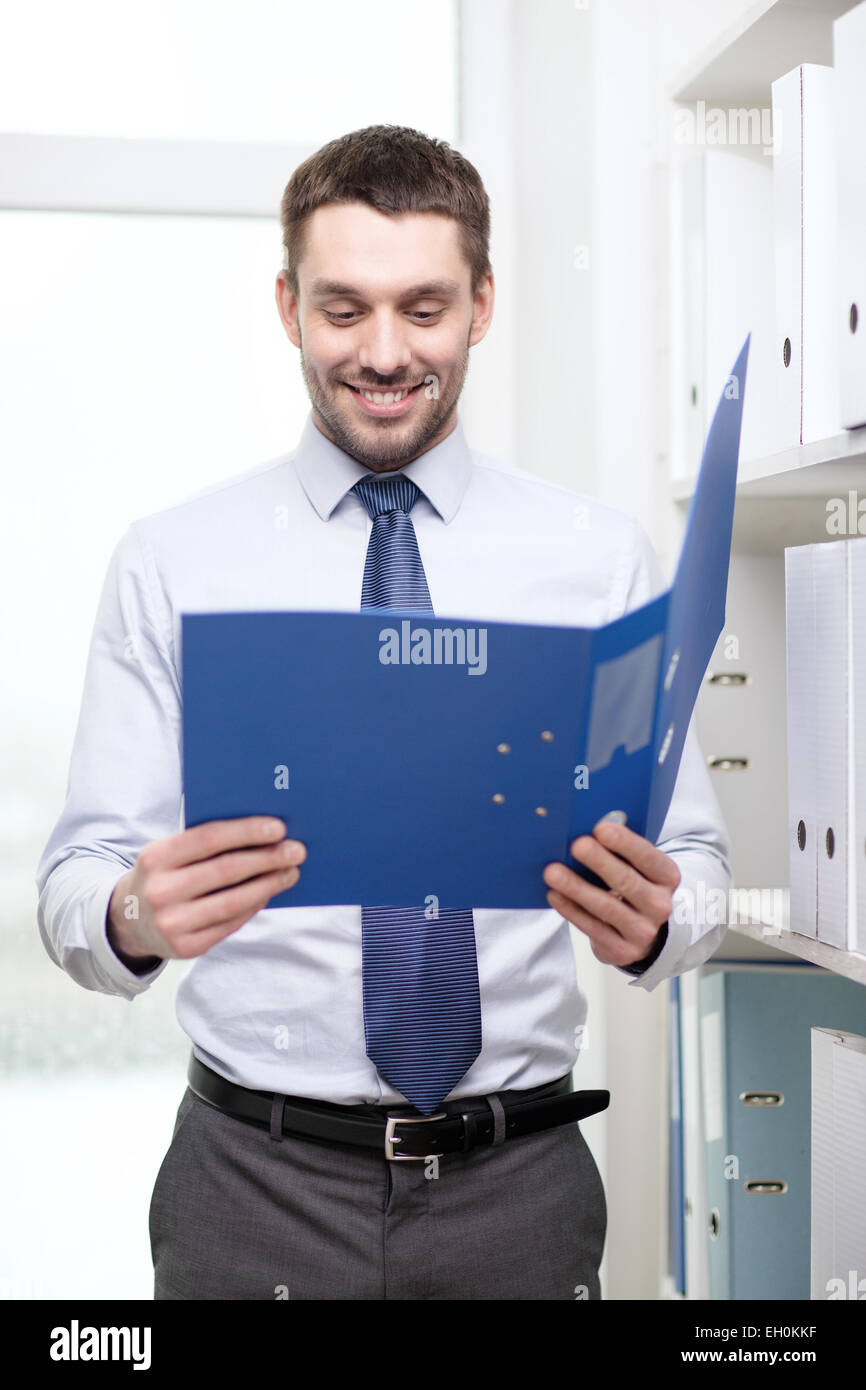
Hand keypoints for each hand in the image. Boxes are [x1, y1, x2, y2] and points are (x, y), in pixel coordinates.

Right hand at [107, 817, 305, 962]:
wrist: (128, 919)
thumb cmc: (164, 874)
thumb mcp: (169, 852)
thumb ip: (206, 842)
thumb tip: (264, 833)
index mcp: (156, 857)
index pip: (208, 838)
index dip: (246, 832)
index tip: (279, 827)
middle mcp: (160, 891)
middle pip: (226, 871)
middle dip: (268, 858)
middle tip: (296, 850)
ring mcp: (172, 923)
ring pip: (233, 901)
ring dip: (269, 885)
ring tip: (291, 872)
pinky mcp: (186, 948)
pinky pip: (231, 923)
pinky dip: (254, 906)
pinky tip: (269, 893)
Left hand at [542, 819, 679, 968]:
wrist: (645, 934)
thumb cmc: (635, 888)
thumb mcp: (640, 869)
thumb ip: (622, 852)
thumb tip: (590, 830)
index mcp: (667, 878)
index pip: (649, 858)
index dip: (626, 843)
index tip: (601, 829)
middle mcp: (660, 906)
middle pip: (627, 882)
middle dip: (600, 862)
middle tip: (577, 845)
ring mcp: (643, 931)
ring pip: (605, 907)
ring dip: (576, 887)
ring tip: (553, 872)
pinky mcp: (622, 950)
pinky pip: (592, 928)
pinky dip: (571, 910)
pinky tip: (554, 895)